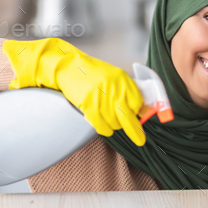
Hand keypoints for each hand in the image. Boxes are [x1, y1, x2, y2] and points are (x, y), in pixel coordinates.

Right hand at [2, 37, 145, 145]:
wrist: (68, 66)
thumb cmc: (91, 72)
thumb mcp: (113, 76)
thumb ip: (126, 91)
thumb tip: (139, 110)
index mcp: (122, 79)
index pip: (137, 102)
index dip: (138, 113)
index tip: (139, 119)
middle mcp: (114, 87)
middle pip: (128, 116)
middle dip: (135, 131)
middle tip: (139, 140)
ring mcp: (101, 97)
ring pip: (114, 123)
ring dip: (113, 126)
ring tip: (108, 119)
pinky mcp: (88, 105)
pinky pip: (101, 126)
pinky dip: (104, 129)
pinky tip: (104, 127)